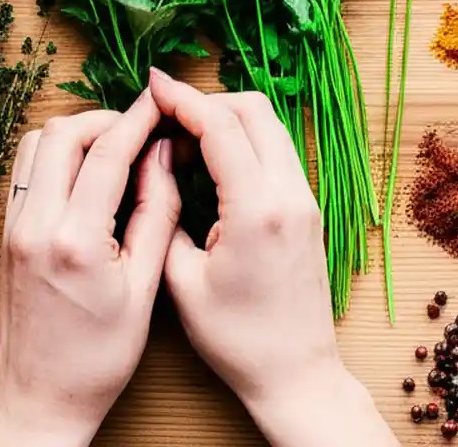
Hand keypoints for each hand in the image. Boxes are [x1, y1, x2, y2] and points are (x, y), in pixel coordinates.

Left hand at [0, 91, 180, 446]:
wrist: (39, 398)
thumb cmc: (98, 358)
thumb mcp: (145, 290)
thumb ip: (156, 214)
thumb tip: (164, 155)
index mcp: (73, 240)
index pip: (107, 152)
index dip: (139, 118)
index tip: (165, 100)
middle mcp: (33, 224)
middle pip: (63, 133)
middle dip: (106, 119)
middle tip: (143, 128)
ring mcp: (11, 227)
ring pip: (36, 144)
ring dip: (77, 134)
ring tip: (117, 149)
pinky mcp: (4, 233)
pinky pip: (25, 171)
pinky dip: (56, 156)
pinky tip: (87, 173)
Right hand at [150, 69, 395, 446]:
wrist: (295, 375)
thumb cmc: (235, 339)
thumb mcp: (181, 280)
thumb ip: (164, 215)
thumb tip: (156, 168)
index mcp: (257, 210)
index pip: (220, 126)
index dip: (181, 98)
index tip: (150, 84)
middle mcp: (290, 195)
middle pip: (253, 109)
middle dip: (205, 101)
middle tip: (163, 116)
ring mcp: (305, 200)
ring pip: (269, 126)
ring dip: (225, 120)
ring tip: (180, 142)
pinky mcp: (307, 210)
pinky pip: (276, 152)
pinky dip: (242, 142)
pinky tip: (209, 165)